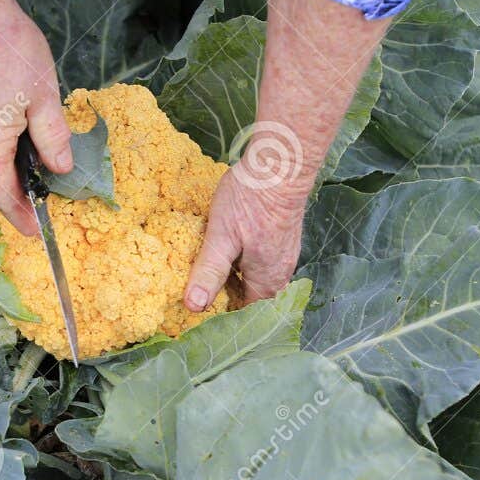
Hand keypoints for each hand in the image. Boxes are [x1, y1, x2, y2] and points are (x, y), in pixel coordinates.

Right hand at [0, 0, 72, 236]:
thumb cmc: (10, 52)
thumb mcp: (44, 98)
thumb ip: (53, 139)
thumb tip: (60, 170)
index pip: (4, 194)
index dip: (21, 217)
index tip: (37, 233)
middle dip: (23, 186)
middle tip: (51, 191)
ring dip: (14, 159)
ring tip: (41, 149)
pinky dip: (3, 141)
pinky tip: (22, 125)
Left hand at [185, 164, 306, 310]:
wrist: (280, 164)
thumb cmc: (250, 200)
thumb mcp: (221, 238)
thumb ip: (209, 272)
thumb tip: (194, 307)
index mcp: (267, 280)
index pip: (246, 313)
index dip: (224, 315)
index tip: (201, 309)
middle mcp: (281, 272)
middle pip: (253, 297)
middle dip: (229, 297)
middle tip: (201, 289)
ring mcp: (285, 254)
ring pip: (259, 278)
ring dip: (237, 278)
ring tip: (211, 270)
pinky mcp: (283, 237)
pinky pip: (264, 261)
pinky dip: (245, 261)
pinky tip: (230, 248)